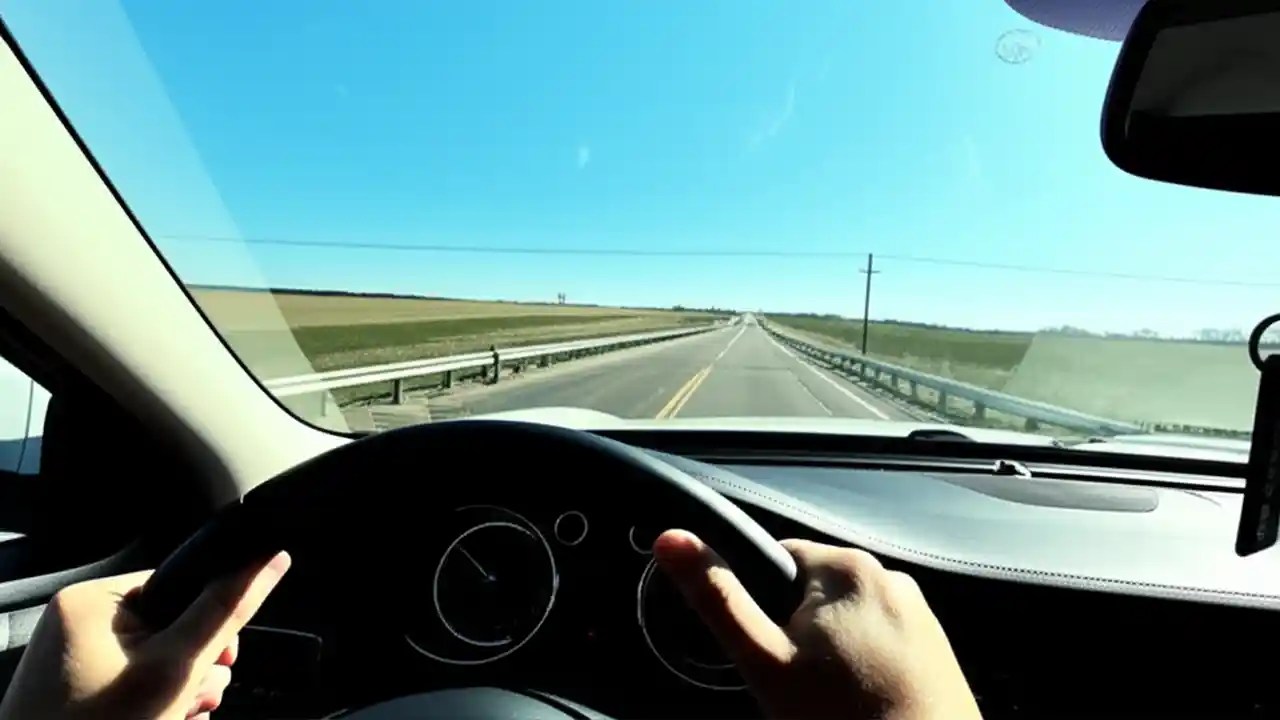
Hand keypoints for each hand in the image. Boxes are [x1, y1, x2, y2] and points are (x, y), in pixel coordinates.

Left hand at [0, 551, 289, 719]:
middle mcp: (77, 625)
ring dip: (182, 691)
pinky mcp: (77, 693)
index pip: (178, 586)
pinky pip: (134, 684)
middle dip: (195, 668)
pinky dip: (156, 704)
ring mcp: (74, 663)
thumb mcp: (176, 667)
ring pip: (158, 662)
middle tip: (193, 698)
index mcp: (91, 601)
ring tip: (177, 716)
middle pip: (172, 628)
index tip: (223, 657)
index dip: (210, 622)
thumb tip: (268, 562)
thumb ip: (225, 611)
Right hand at [654, 531, 979, 719]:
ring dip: (835, 653)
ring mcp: (921, 613)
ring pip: (849, 623)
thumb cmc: (843, 718)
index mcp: (845, 566)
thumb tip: (670, 540)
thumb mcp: (765, 662)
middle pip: (814, 595)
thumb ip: (718, 598)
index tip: (773, 653)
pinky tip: (863, 703)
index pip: (777, 560)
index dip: (763, 609)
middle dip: (801, 635)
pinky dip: (867, 668)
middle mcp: (891, 577)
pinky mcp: (937, 647)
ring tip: (836, 700)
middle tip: (803, 686)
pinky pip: (883, 644)